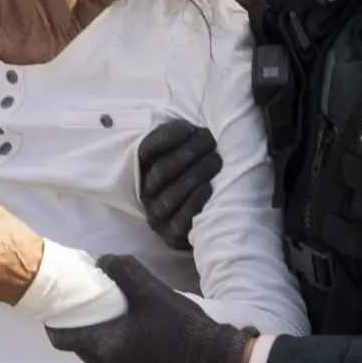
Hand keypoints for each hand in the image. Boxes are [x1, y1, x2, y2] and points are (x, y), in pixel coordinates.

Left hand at [46, 255, 254, 362]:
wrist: (214, 359)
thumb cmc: (178, 323)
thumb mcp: (150, 288)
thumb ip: (121, 269)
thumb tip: (101, 262)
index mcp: (105, 350)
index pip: (64, 339)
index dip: (59, 324)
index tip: (63, 311)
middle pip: (87, 351)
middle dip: (90, 333)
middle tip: (102, 314)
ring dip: (111, 348)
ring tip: (127, 330)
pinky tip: (144, 349)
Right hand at [137, 119, 221, 250]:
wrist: (214, 224)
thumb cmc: (200, 178)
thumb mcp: (190, 156)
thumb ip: (186, 139)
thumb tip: (193, 125)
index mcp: (145, 171)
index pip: (147, 150)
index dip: (166, 138)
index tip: (189, 128)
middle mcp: (146, 194)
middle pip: (161, 171)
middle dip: (188, 153)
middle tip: (211, 141)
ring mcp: (156, 217)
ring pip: (169, 195)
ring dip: (195, 175)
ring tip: (216, 161)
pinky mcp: (170, 237)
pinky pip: (180, 221)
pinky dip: (194, 202)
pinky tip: (209, 188)